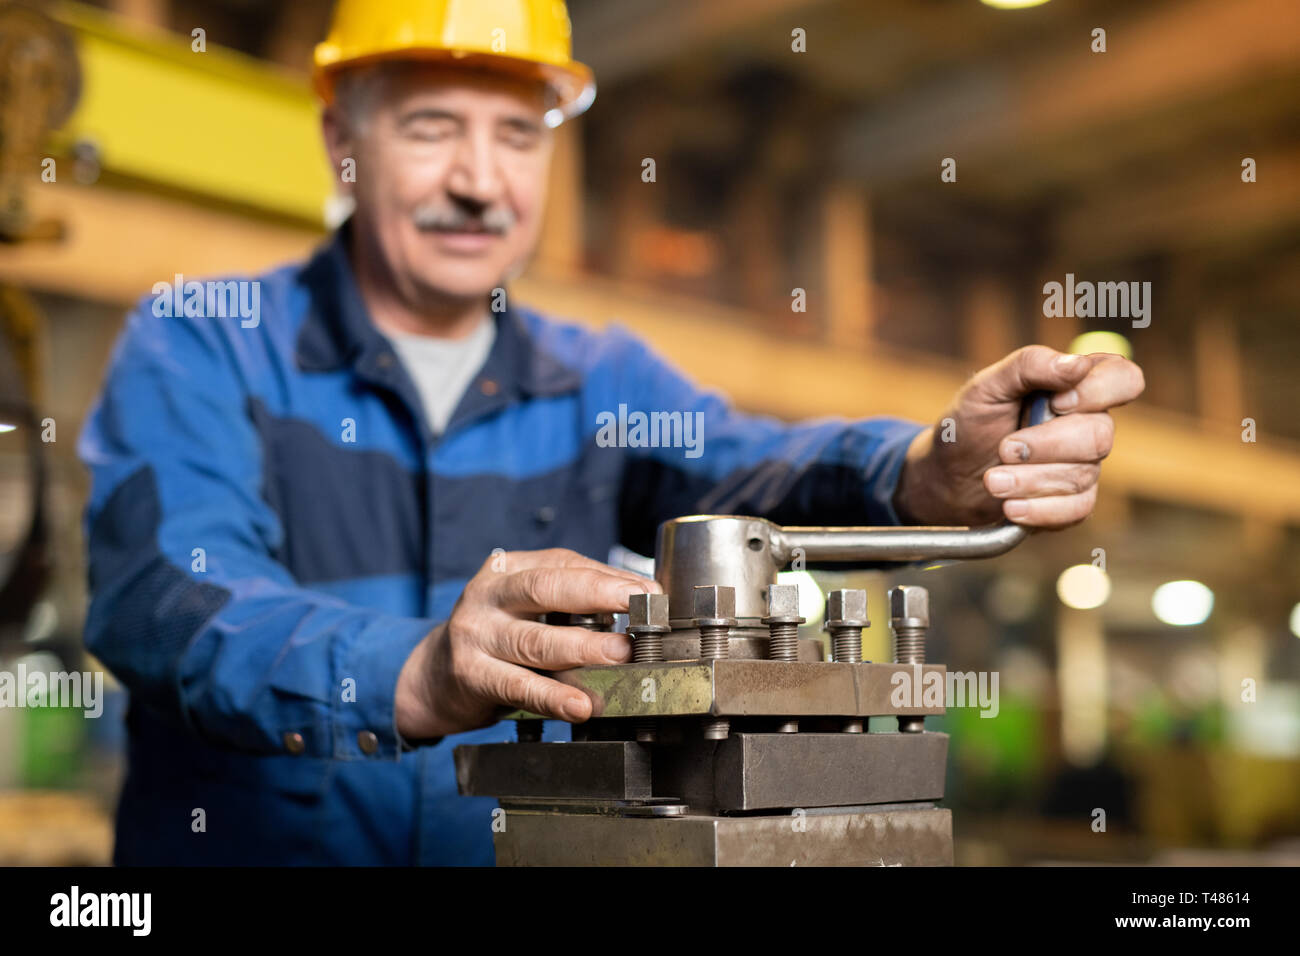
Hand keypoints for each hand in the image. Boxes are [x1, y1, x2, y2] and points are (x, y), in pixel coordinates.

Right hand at [396, 548, 659, 739]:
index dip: (608, 577)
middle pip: (546, 590)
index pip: (563, 565)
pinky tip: (580, 705)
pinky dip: (552, 697)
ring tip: (621, 656)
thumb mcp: (526, 606)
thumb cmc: (495, 637)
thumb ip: (573, 601)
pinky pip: (517, 685)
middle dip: (597, 597)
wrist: (431, 677)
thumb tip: (639, 599)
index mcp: (508, 569)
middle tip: (638, 611)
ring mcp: (475, 634)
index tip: (648, 592)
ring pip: (534, 640)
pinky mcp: (470, 674)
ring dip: (583, 649)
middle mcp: (488, 595)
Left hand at [893, 345, 1144, 529]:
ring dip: (1030, 479)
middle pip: (1100, 435)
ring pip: (1082, 475)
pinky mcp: (1073, 502)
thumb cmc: (968, 426)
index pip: (1123, 379)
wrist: (945, 479)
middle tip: (1004, 449)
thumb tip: (1075, 364)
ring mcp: (1083, 466)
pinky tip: (1010, 507)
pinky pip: (1076, 508)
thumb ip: (1028, 366)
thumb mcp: (985, 387)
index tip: (1056, 402)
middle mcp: (1087, 424)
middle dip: (1046, 445)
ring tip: (991, 481)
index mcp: (1074, 386)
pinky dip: (1039, 509)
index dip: (1099, 391)